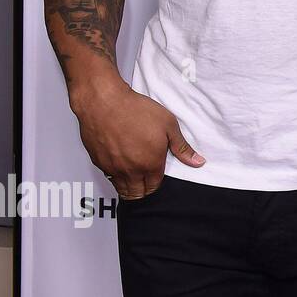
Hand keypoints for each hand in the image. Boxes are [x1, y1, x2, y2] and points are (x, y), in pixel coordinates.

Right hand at [70, 77, 204, 200]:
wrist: (104, 102)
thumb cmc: (137, 111)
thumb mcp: (168, 125)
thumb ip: (182, 148)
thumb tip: (198, 162)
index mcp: (150, 164)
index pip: (154, 187)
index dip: (157, 183)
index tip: (157, 175)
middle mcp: (130, 171)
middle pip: (136, 194)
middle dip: (143, 190)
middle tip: (145, 180)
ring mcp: (112, 168)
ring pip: (121, 188)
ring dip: (128, 186)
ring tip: (133, 176)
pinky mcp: (97, 161)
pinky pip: (108, 176)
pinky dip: (114, 175)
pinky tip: (119, 163)